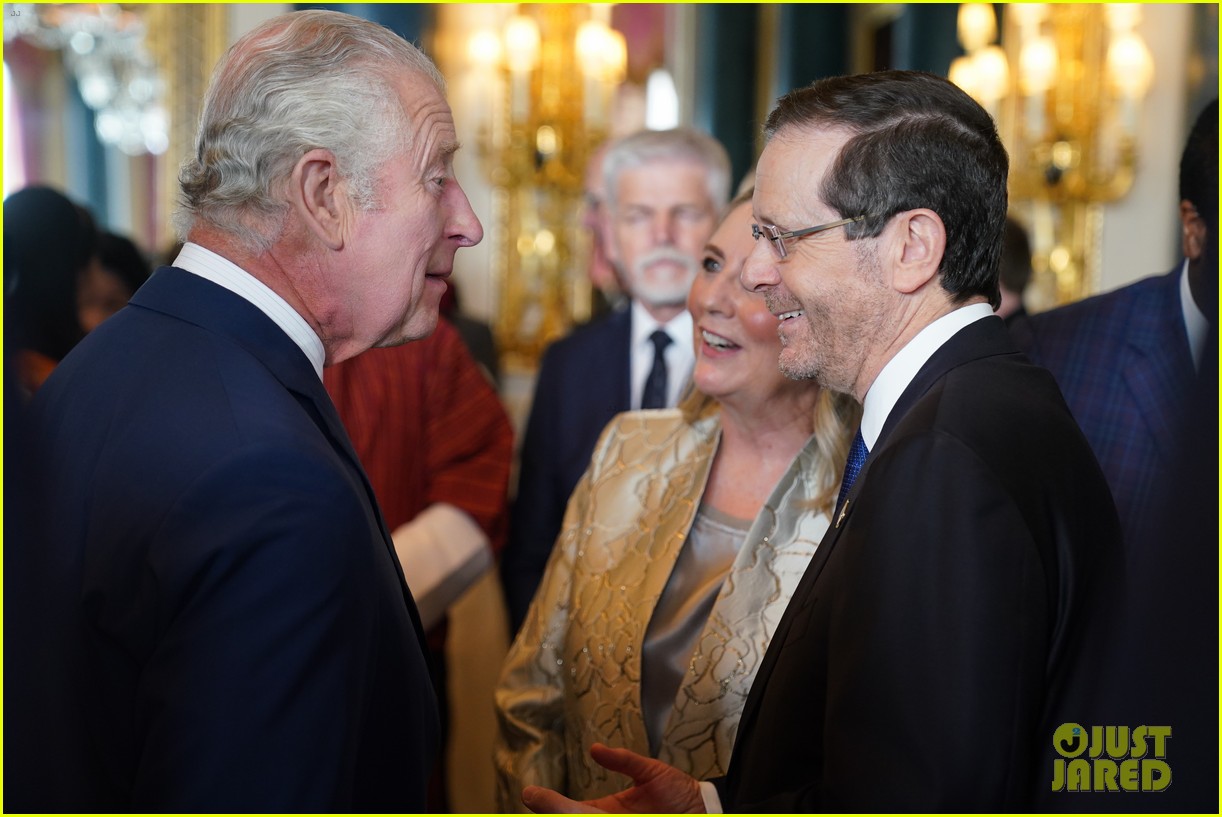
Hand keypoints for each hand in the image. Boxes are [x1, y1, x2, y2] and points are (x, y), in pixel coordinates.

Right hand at [521, 743, 705, 812]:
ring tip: (556, 806)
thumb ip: (623, 761)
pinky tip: (575, 810)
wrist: (706, 811)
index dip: (551, 804)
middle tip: (530, 799)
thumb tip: (593, 750)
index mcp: (608, 811)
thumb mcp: (650, 772)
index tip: (529, 795)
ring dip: (566, 812)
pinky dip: (588, 814)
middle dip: (553, 810)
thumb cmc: (680, 794)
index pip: (573, 809)